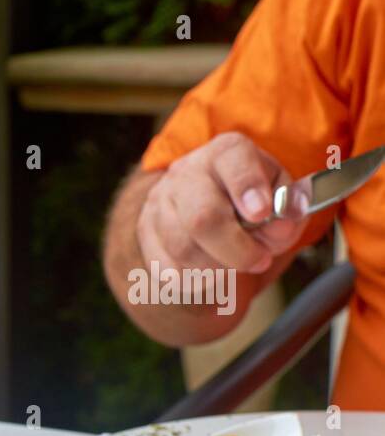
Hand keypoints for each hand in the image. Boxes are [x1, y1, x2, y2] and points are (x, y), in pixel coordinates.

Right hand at [137, 132, 304, 276]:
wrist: (203, 207)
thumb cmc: (250, 201)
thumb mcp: (280, 195)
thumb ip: (290, 209)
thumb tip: (280, 226)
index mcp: (225, 153)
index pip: (232, 160)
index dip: (247, 187)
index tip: (262, 213)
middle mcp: (186, 174)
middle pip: (203, 217)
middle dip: (237, 250)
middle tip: (259, 261)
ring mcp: (160, 205)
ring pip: (184, 250)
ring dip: (219, 270)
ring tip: (236, 269)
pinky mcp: (145, 234)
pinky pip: (168, 271)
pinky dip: (197, 281)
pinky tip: (212, 274)